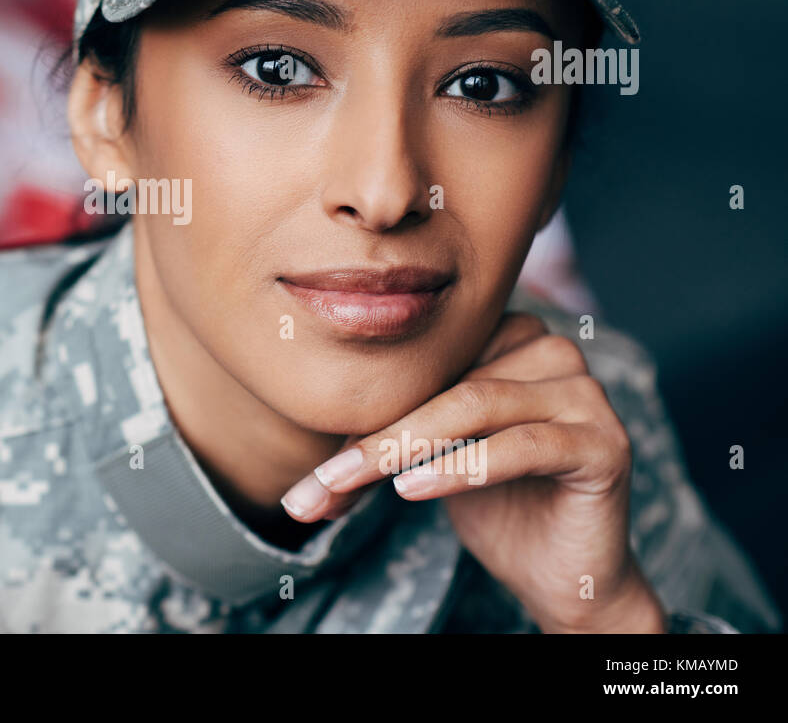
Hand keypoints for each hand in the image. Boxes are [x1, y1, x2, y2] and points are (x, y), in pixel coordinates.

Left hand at [280, 312, 667, 632]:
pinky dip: (463, 465)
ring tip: (356, 480)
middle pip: (443, 382)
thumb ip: (379, 444)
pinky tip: (416, 488)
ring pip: (474, 404)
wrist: (560, 571)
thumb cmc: (493, 504)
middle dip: (375, 435)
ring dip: (405, 446)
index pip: (422, 360)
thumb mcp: (426, 461)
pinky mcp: (605, 441)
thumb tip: (300, 489)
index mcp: (507, 334)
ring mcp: (584, 392)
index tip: (312, 470)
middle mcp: (550, 350)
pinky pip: (522, 444)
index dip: (364, 408)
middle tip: (320, 485)